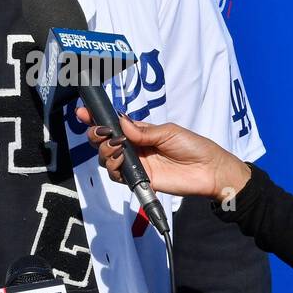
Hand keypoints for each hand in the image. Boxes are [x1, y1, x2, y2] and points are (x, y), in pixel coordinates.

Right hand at [75, 106, 250, 203]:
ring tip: (117, 147)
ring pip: (107, 159)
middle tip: (101, 132)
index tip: (84, 112)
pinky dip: (114, 167)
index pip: (114, 125)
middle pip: (104, 142)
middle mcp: (134, 148)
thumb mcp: (168, 132)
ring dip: (105, 151)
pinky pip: (118, 176)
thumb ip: (143, 131)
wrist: (209, 170)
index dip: (97, 119)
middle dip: (96, 135)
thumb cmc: (193, 146)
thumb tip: (121, 124)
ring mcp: (136, 165)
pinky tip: (122, 160)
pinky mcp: (139, 180)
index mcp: (140, 133)